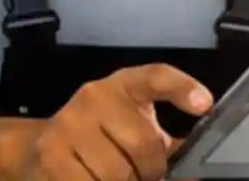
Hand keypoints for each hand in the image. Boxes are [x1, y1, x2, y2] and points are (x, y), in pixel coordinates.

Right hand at [19, 64, 212, 180]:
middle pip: (144, 145)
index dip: (181, 87)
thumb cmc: (102, 137)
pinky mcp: (51, 155)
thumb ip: (166, 143)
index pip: (156, 77)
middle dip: (151, 170)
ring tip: (120, 178)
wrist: (43, 146)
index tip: (205, 104)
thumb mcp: (133, 127)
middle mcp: (95, 96)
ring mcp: (70, 124)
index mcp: (123, 86)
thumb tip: (196, 172)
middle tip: (146, 175)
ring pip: (118, 174)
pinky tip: (97, 180)